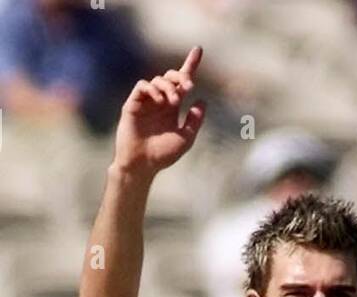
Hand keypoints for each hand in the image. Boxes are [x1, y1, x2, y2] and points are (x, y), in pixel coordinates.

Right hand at [113, 47, 204, 177]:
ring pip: (158, 80)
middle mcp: (160, 101)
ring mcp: (146, 101)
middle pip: (171, 77)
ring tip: (174, 101)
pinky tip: (160, 100)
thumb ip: (195, 121)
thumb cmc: (163, 155)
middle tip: (188, 86)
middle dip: (181, 76)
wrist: (143, 165)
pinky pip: (142, 87)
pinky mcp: (133, 104)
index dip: (191, 65)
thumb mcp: (185, 139)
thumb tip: (202, 101)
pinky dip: (152, 89)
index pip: (182, 82)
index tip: (199, 50)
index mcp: (173, 107)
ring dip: (169, 87)